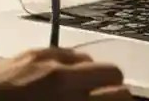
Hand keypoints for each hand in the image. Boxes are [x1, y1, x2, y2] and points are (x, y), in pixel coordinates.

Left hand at [0, 48, 130, 100]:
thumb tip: (100, 100)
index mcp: (70, 98)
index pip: (121, 95)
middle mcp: (63, 75)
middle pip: (112, 71)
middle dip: (112, 88)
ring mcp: (45, 59)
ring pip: (88, 59)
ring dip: (89, 75)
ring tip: (76, 91)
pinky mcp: (27, 52)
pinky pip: (62, 52)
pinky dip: (67, 64)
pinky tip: (55, 79)